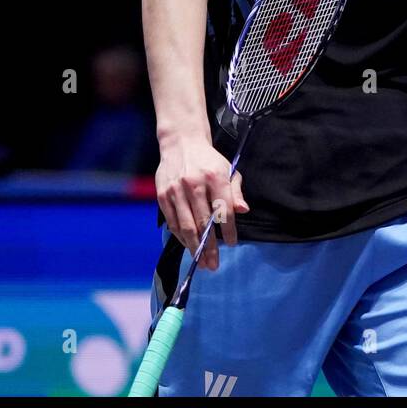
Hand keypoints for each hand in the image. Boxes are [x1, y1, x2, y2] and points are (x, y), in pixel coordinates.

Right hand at [155, 136, 248, 270]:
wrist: (181, 143)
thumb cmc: (209, 161)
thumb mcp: (228, 170)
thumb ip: (236, 192)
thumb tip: (243, 211)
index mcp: (215, 177)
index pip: (224, 210)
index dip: (229, 230)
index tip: (232, 243)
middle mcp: (195, 184)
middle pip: (204, 222)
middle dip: (209, 246)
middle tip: (214, 264)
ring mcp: (176, 190)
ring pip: (186, 226)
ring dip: (194, 247)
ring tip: (201, 262)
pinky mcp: (163, 195)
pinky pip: (173, 222)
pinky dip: (180, 237)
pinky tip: (188, 246)